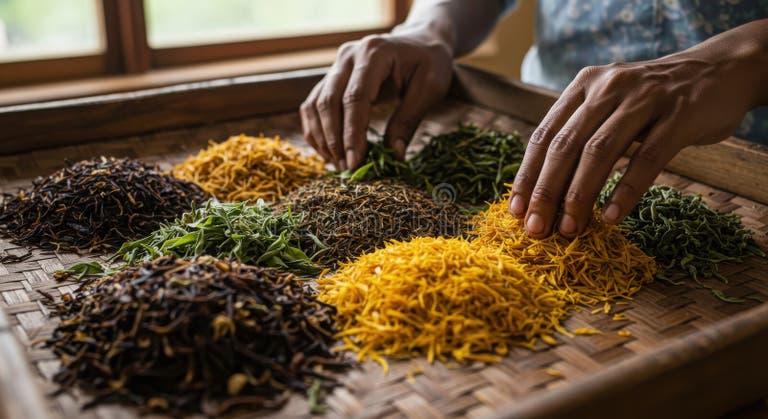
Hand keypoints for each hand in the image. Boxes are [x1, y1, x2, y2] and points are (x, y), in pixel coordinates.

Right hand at [300, 34, 451, 169]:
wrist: (421, 41)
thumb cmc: (429, 63)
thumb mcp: (430, 88)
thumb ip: (409, 120)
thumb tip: (394, 156)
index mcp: (374, 53)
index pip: (355, 98)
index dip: (352, 133)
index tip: (355, 162)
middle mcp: (348, 56)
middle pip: (329, 101)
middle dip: (334, 139)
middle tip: (346, 168)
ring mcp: (336, 65)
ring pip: (315, 104)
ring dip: (322, 138)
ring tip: (337, 164)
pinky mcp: (332, 77)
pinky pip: (313, 105)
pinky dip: (316, 130)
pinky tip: (329, 152)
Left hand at [508, 20, 767, 238]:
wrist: (719, 70)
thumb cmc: (654, 101)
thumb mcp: (610, 106)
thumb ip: (581, 135)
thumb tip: (544, 193)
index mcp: (583, 86)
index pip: (543, 135)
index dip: (528, 176)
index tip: (516, 212)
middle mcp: (608, 88)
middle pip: (565, 146)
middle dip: (546, 192)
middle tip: (536, 229)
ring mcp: (644, 98)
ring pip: (600, 152)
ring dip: (579, 196)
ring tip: (569, 230)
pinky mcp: (679, 115)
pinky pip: (647, 158)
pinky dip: (625, 191)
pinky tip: (611, 217)